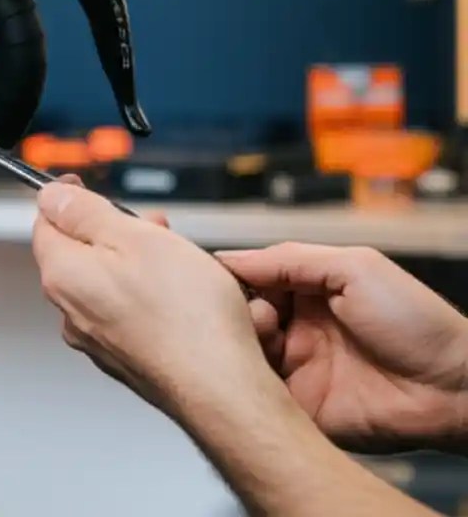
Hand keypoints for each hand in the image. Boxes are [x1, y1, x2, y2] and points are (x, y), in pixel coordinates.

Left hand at [32, 181, 274, 420]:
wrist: (219, 387)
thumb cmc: (185, 318)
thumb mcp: (137, 237)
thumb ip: (85, 211)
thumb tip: (52, 197)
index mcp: (63, 275)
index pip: (44, 222)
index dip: (65, 197)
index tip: (82, 185)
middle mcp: (70, 311)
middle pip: (80, 252)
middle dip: (115, 231)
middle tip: (153, 226)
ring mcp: (97, 338)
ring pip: (109, 283)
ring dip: (138, 262)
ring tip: (179, 262)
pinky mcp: (124, 357)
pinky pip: (129, 312)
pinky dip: (151, 296)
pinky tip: (183, 298)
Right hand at [217, 243, 467, 453]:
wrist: (450, 389)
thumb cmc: (415, 322)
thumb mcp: (354, 268)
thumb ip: (290, 260)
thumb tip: (229, 259)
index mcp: (309, 292)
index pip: (251, 280)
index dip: (232, 280)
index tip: (220, 282)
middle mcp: (297, 329)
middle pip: (240, 317)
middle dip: (238, 313)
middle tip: (260, 317)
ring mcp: (296, 368)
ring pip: (242, 353)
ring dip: (244, 344)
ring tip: (270, 339)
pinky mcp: (296, 406)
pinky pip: (257, 393)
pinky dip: (248, 382)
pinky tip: (257, 370)